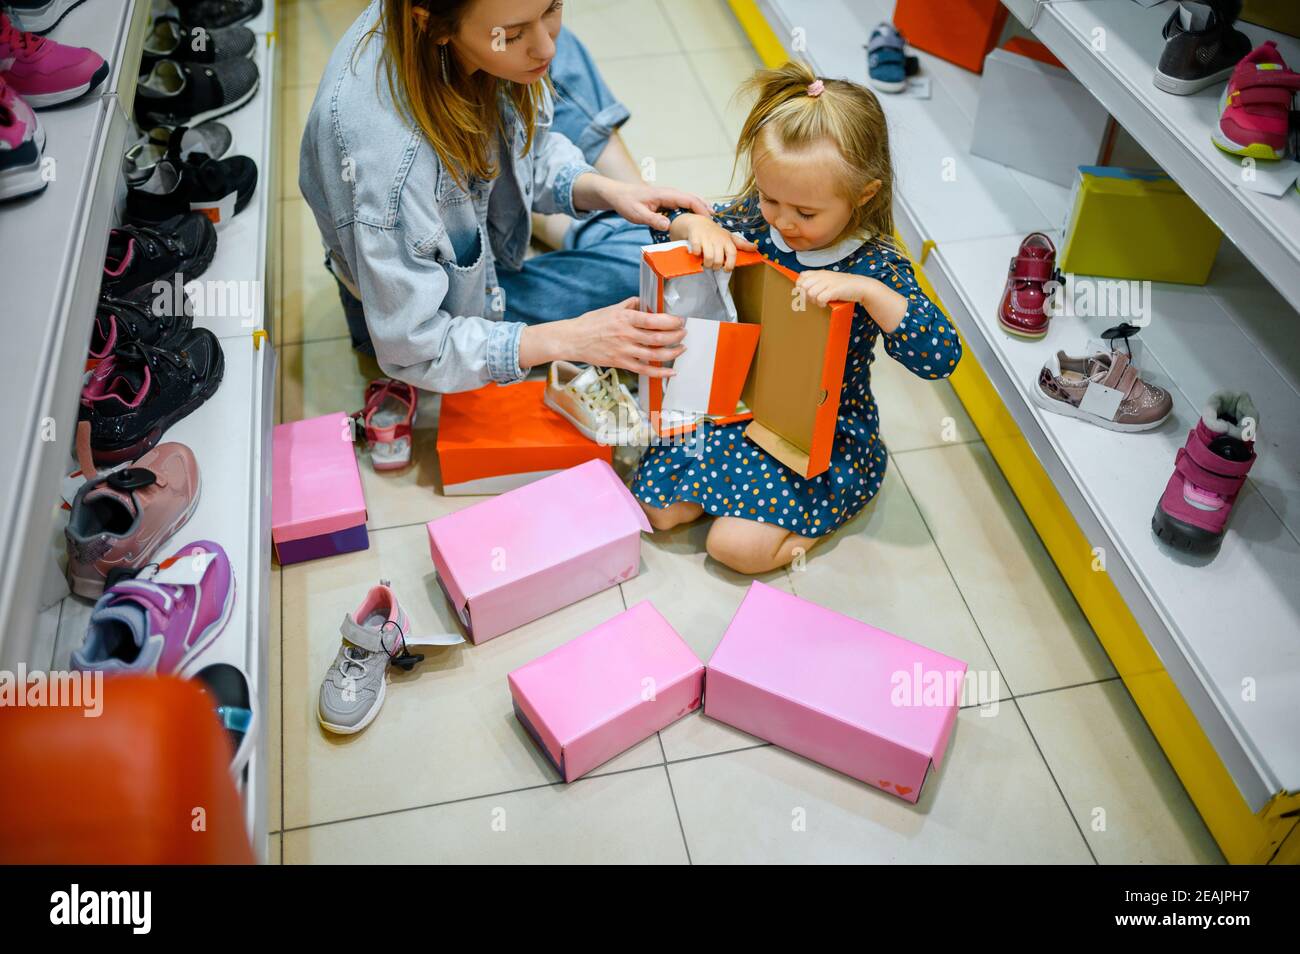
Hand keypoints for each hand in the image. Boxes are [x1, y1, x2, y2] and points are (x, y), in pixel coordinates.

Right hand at [561, 296, 687, 377]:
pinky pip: (645, 370)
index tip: (679, 321)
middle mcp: (626, 335)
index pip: (654, 320)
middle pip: (658, 337)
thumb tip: (646, 303)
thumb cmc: (591, 323)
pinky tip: (671, 371)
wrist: (573, 339)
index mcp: (625, 318)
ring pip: (655, 355)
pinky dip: (660, 372)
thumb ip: (631, 305)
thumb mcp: (612, 308)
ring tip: (681, 349)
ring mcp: (624, 350)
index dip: (671, 321)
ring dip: (672, 352)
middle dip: (676, 336)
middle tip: (683, 333)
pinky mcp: (621, 363)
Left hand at [595, 178, 711, 231]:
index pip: (689, 200)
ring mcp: (670, 196)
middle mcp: (671, 193)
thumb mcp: (638, 214)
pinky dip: (693, 210)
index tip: (710, 221)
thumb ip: (653, 219)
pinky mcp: (668, 201)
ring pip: (691, 201)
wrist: (618, 194)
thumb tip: (668, 225)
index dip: (701, 210)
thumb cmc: (627, 203)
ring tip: (711, 223)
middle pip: (694, 199)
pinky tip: (697, 221)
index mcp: (666, 194)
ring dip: (701, 210)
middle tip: (717, 223)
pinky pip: (684, 205)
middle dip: (706, 209)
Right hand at [676, 214, 757, 270]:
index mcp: (727, 241)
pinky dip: (696, 255)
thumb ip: (742, 244)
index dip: (729, 265)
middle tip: (713, 265)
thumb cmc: (716, 233)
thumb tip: (756, 247)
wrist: (698, 222)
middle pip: (718, 260)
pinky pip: (696, 252)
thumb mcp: (729, 237)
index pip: (732, 254)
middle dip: (715, 267)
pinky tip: (697, 253)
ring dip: (706, 264)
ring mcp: (706, 239)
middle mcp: (718, 240)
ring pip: (708, 258)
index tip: (726, 269)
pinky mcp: (695, 239)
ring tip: (706, 262)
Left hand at [795, 270, 872, 306]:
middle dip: (805, 296)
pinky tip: (825, 304)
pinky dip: (821, 303)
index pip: (801, 276)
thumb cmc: (843, 286)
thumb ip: (816, 282)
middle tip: (814, 299)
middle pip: (803, 286)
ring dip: (814, 300)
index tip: (805, 293)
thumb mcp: (828, 280)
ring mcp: (828, 282)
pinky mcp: (834, 290)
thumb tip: (801, 290)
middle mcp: (822, 276)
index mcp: (820, 273)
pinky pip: (820, 298)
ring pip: (810, 293)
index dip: (800, 286)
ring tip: (821, 301)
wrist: (860, 286)